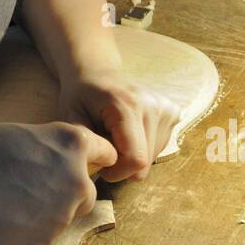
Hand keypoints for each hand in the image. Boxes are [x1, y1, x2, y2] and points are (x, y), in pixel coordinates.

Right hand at [0, 122, 116, 244]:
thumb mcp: (18, 135)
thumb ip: (49, 148)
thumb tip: (58, 160)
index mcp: (72, 145)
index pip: (104, 151)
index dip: (94, 155)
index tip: (89, 160)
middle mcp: (77, 180)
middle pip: (87, 188)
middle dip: (69, 188)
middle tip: (34, 184)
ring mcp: (63, 215)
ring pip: (66, 214)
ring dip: (49, 209)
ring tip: (10, 200)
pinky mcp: (45, 242)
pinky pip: (45, 233)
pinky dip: (31, 227)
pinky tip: (3, 218)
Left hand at [59, 69, 180, 181]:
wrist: (98, 71)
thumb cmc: (81, 96)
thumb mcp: (72, 118)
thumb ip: (88, 143)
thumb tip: (104, 165)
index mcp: (127, 106)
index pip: (136, 159)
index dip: (118, 172)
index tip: (102, 167)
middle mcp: (152, 105)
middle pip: (145, 162)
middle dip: (124, 166)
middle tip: (106, 150)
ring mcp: (165, 108)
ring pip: (154, 157)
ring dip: (133, 155)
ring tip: (117, 136)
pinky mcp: (172, 111)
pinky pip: (160, 146)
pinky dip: (144, 146)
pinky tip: (131, 131)